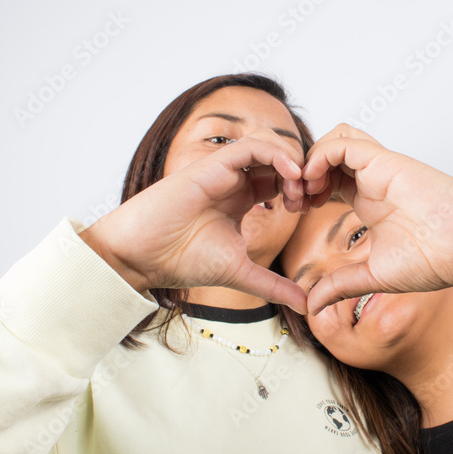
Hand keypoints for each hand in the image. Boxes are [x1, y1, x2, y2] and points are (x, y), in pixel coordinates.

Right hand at [81, 134, 307, 312]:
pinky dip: (275, 154)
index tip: (309, 212)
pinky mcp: (212, 166)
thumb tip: (307, 306)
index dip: (301, 191)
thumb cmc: (182, 261)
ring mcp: (223, 172)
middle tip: (307, 202)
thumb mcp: (241, 273)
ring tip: (298, 191)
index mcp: (240, 200)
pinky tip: (289, 174)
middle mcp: (233, 182)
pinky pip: (251, 147)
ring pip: (268, 150)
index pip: (280, 181)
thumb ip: (274, 286)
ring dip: (292, 165)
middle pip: (279, 162)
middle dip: (301, 177)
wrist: (143, 256)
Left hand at [300, 124, 452, 313]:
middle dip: (301, 172)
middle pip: (328, 154)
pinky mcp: (385, 161)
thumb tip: (312, 305)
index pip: (329, 178)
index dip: (306, 189)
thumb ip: (340, 285)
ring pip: (335, 139)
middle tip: (292, 199)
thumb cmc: (435, 260)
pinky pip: (343, 142)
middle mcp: (374, 180)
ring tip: (304, 189)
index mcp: (371, 201)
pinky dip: (320, 155)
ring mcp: (379, 168)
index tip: (295, 212)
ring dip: (311, 159)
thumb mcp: (373, 276)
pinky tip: (314, 182)